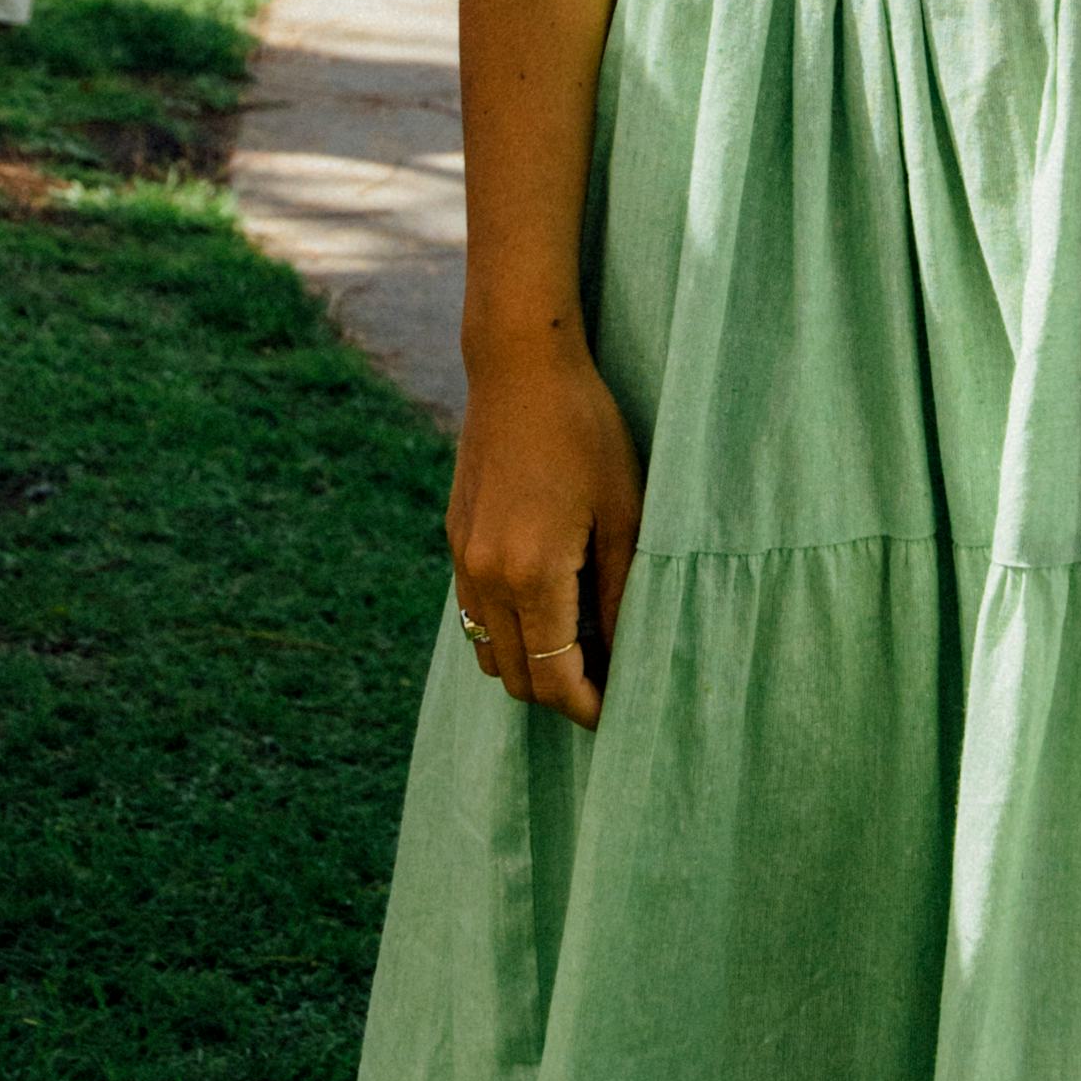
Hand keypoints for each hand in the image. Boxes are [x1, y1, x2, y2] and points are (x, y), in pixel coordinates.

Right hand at [448, 321, 644, 728]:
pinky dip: (506, 630)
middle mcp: (486, 578)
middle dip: (560, 694)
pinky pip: (473, 614)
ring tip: (580, 649)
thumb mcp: (625, 513)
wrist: (519, 367)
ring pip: (487, 651)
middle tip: (606, 682)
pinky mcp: (455, 540)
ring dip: (529, 665)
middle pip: (516, 678)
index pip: (554, 679)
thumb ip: (622, 592)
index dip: (586, 709)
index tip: (617, 713)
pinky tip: (548, 605)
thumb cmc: (586, 432)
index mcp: (532, 576)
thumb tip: (624, 654)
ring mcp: (463, 560)